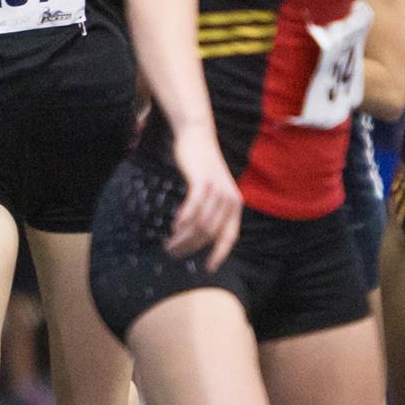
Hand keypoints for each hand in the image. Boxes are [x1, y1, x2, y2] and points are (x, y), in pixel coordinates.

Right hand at [166, 125, 242, 269]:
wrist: (197, 136)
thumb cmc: (201, 165)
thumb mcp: (212, 189)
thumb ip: (211, 208)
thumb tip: (198, 233)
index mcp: (235, 204)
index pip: (229, 237)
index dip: (219, 254)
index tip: (208, 268)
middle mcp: (230, 199)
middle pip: (209, 233)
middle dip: (190, 248)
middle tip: (173, 253)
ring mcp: (217, 190)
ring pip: (200, 223)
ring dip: (182, 237)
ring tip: (169, 244)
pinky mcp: (203, 181)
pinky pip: (193, 207)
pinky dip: (183, 219)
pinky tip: (173, 227)